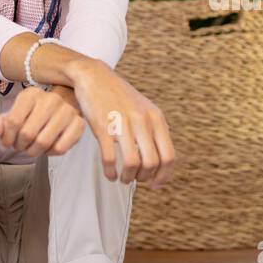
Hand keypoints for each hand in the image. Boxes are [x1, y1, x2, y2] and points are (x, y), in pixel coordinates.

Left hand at [0, 86, 85, 158]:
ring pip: (43, 142)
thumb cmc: (34, 112)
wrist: (64, 103)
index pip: (13, 121)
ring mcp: (68, 111)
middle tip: (20, 146)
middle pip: (27, 133)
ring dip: (33, 151)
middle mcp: (51, 100)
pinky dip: (50, 153)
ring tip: (31, 149)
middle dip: (20, 146)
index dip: (6, 138)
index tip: (6, 143)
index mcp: (31, 94)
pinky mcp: (79, 124)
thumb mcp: (14, 113)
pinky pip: (60, 148)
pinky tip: (47, 148)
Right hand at [71, 61, 176, 187]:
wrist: (94, 77)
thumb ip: (154, 131)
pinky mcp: (102, 127)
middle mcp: (142, 121)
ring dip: (127, 177)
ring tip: (122, 179)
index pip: (168, 156)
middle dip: (144, 178)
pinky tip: (109, 175)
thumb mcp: (144, 109)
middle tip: (135, 179)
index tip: (155, 185)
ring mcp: (122, 124)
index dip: (164, 176)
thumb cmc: (118, 96)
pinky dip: (110, 172)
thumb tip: (160, 161)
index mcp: (156, 118)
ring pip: (132, 163)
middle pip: (151, 163)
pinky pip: (109, 158)